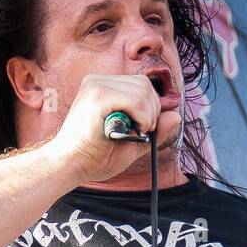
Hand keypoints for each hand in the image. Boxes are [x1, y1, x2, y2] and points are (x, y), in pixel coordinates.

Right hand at [49, 72, 176, 184]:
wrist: (71, 166)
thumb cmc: (95, 157)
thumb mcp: (132, 143)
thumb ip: (154, 129)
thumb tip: (176, 116)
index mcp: (103, 87)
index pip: (141, 85)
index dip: (151, 107)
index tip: (143, 128)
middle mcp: (98, 81)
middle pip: (145, 84)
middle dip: (152, 111)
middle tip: (140, 132)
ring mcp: (96, 85)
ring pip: (143, 90)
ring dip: (148, 116)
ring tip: (134, 132)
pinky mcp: (97, 95)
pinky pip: (135, 99)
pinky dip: (142, 117)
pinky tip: (134, 130)